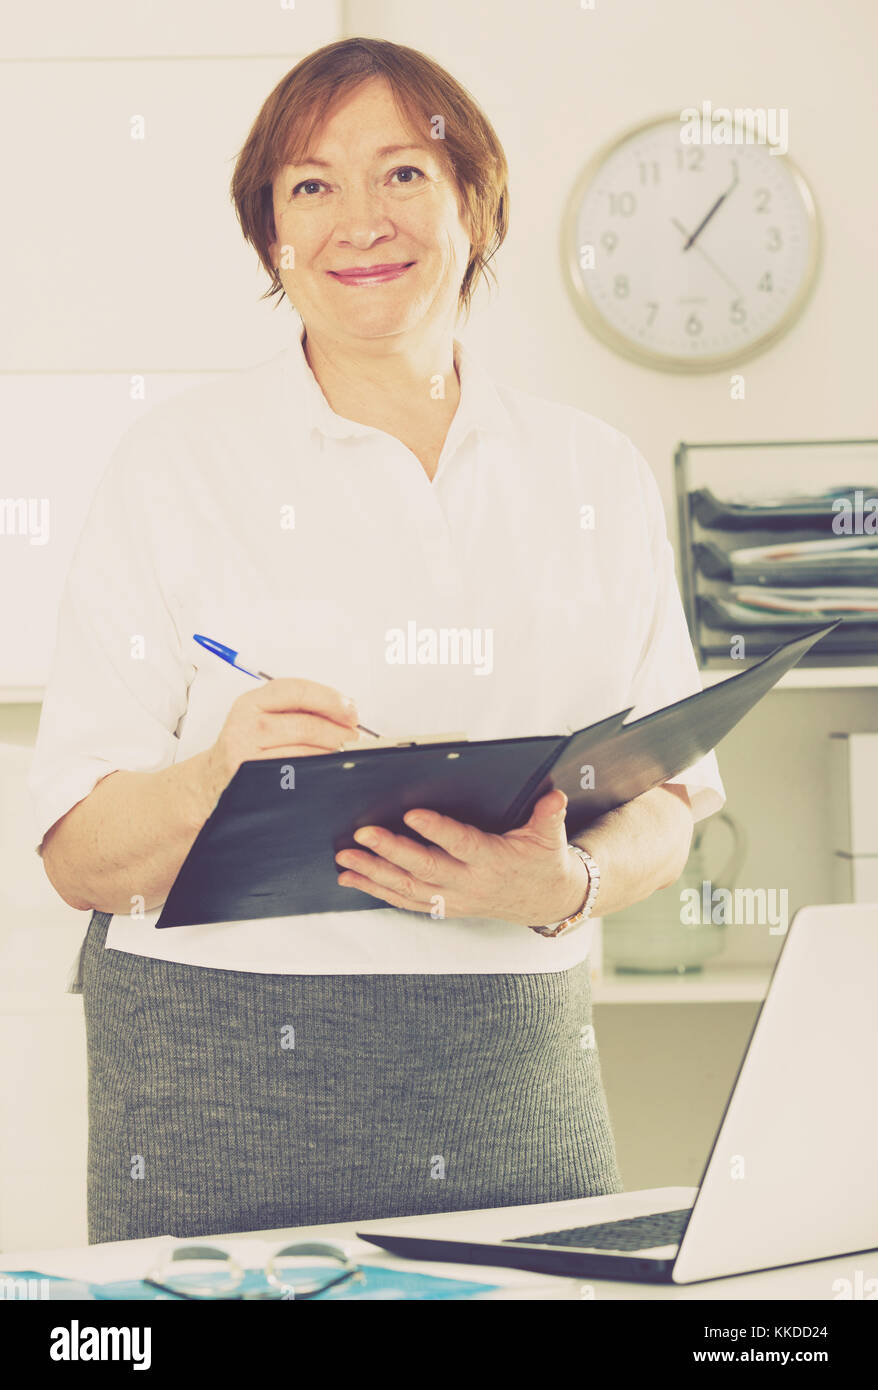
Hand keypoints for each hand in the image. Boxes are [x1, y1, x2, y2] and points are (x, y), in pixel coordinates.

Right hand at [203, 677, 359, 803]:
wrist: (211, 779)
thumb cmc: (245, 744)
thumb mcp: (261, 715)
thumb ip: (297, 707)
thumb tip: (346, 709)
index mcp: (251, 702)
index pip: (297, 691)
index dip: (330, 699)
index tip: (351, 710)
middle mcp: (246, 725)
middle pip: (306, 725)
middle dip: (339, 732)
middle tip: (354, 738)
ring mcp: (247, 755)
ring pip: (304, 752)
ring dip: (332, 753)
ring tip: (344, 753)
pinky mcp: (253, 780)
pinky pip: (296, 774)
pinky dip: (317, 770)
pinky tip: (325, 768)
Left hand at [334, 788, 589, 926]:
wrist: (545, 901)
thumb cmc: (543, 861)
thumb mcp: (551, 837)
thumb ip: (549, 815)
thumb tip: (554, 796)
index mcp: (493, 861)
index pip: (462, 845)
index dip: (437, 830)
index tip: (412, 813)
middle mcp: (469, 884)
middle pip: (425, 869)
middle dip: (391, 851)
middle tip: (362, 834)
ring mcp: (453, 899)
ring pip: (408, 889)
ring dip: (373, 873)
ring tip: (345, 858)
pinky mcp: (443, 906)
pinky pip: (405, 901)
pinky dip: (376, 891)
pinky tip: (352, 878)